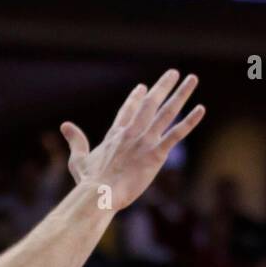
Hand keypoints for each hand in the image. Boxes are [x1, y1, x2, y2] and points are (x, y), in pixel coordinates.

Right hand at [60, 69, 203, 211]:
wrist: (99, 193)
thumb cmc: (89, 182)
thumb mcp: (78, 159)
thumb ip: (76, 141)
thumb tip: (64, 125)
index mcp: (116, 135)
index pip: (128, 111)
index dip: (136, 98)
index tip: (143, 87)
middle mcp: (132, 133)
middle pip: (150, 104)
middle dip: (163, 86)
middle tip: (174, 73)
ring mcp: (145, 141)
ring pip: (166, 112)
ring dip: (180, 94)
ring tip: (192, 79)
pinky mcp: (156, 154)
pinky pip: (176, 134)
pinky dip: (189, 121)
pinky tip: (201, 108)